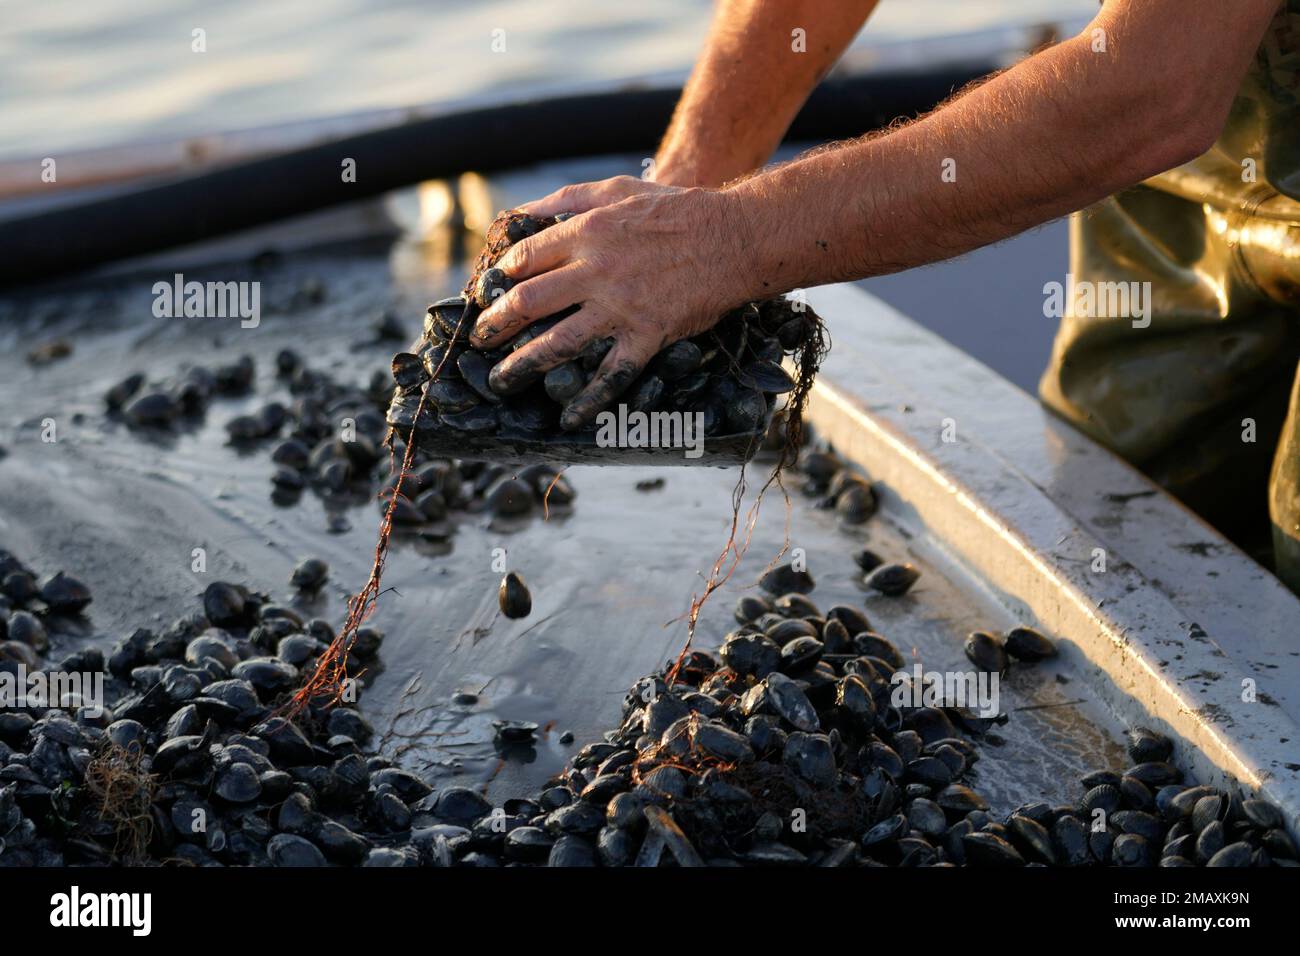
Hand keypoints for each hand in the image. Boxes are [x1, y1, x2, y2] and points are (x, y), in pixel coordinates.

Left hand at [470, 177, 752, 430]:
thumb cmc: (676, 209)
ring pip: (558, 343)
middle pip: (529, 303)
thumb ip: (567, 198)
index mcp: (585, 233)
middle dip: (496, 325)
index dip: (498, 280)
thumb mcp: (616, 188)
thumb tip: (522, 212)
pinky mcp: (646, 335)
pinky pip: (611, 373)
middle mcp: (595, 271)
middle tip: (480, 340)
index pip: (524, 260)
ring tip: (500, 380)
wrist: (733, 236)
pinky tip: (570, 417)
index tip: (486, 294)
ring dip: (523, 365)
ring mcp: (620, 307)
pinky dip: (589, 399)